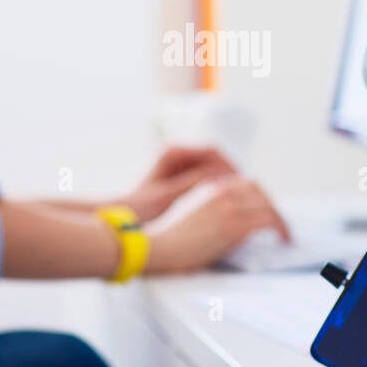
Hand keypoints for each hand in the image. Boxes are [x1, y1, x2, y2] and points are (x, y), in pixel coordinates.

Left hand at [119, 145, 239, 221]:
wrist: (121, 215)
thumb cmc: (140, 208)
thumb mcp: (168, 196)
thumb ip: (192, 183)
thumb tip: (219, 177)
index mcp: (172, 151)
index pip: (212, 151)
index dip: (230, 166)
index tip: (242, 183)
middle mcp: (176, 151)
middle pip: (213, 156)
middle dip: (230, 172)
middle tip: (246, 190)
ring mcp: (178, 161)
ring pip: (211, 165)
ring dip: (224, 179)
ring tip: (239, 196)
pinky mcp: (180, 173)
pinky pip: (204, 174)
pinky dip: (215, 185)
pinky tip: (224, 200)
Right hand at [147, 176, 289, 272]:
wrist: (157, 246)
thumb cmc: (170, 239)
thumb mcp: (193, 215)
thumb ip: (214, 210)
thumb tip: (237, 225)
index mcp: (210, 186)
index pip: (243, 183)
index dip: (257, 197)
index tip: (263, 210)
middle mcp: (222, 190)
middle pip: (258, 189)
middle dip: (269, 205)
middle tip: (278, 224)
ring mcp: (230, 205)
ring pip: (267, 204)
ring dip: (278, 218)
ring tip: (284, 234)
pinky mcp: (235, 223)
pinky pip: (269, 220)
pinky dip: (281, 228)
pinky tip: (284, 239)